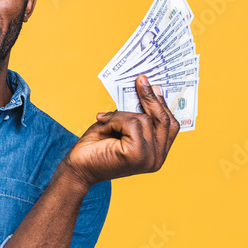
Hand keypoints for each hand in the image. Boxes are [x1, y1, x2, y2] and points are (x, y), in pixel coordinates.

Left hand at [62, 75, 179, 187]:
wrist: (77, 167)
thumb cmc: (96, 147)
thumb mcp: (120, 126)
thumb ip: (137, 114)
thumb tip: (149, 89)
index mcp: (157, 154)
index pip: (170, 125)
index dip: (162, 104)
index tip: (154, 86)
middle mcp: (157, 159)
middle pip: (163, 120)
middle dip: (151, 98)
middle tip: (140, 79)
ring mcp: (150, 158)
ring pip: (145, 120)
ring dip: (122, 115)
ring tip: (105, 119)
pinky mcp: (137, 154)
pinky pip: (132, 124)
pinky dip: (116, 119)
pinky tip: (103, 124)